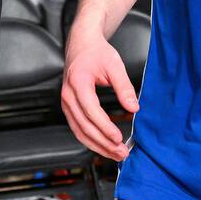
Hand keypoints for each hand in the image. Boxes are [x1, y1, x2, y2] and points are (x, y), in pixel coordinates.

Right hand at [61, 31, 138, 160]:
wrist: (82, 45)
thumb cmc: (97, 53)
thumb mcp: (115, 66)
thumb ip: (124, 87)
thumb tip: (134, 108)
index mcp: (78, 83)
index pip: (91, 111)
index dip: (104, 127)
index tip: (118, 138)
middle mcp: (68, 96)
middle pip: (84, 126)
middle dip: (103, 142)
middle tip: (121, 153)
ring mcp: (66, 103)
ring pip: (79, 131)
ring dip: (97, 146)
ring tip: (116, 154)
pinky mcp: (69, 108)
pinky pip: (78, 128)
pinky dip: (91, 140)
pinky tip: (104, 146)